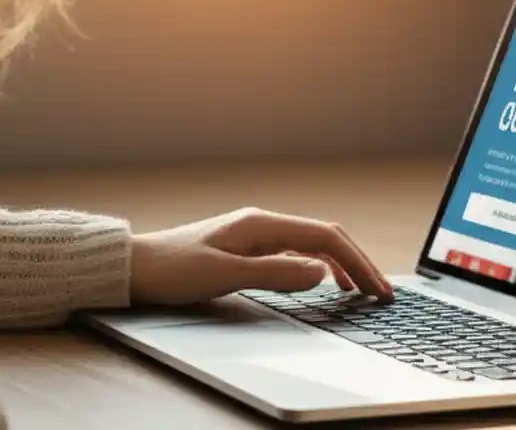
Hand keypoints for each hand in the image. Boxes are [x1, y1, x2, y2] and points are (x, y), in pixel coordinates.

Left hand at [129, 207, 392, 305]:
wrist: (135, 265)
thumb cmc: (173, 270)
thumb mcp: (225, 274)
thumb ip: (276, 272)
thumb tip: (322, 271)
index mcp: (262, 224)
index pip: (326, 237)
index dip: (357, 263)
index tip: (376, 288)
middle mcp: (263, 223)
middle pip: (326, 237)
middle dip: (358, 262)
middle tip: (380, 291)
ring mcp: (256, 234)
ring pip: (313, 243)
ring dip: (342, 264)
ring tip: (361, 289)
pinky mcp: (248, 246)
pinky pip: (297, 251)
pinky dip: (320, 265)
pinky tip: (324, 281)